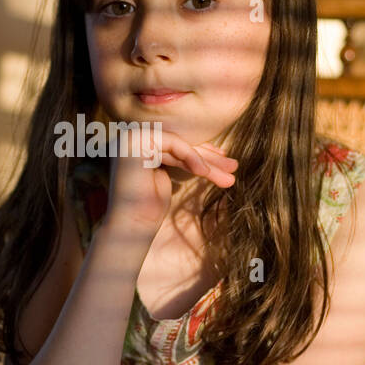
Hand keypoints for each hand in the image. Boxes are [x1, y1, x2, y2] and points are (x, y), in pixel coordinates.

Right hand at [104, 132, 236, 238]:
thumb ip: (182, 160)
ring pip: (179, 144)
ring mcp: (130, 138)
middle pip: (179, 144)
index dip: (202, 154)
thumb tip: (209, 153)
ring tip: (228, 176)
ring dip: (206, 161)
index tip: (224, 164)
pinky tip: (204, 171)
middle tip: (234, 167)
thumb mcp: (171, 179)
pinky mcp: (133, 141)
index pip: (177, 145)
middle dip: (209, 157)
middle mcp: (131, 138)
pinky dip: (190, 156)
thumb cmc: (148, 210)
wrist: (131, 227)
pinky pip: (172, 143)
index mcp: (138, 146)